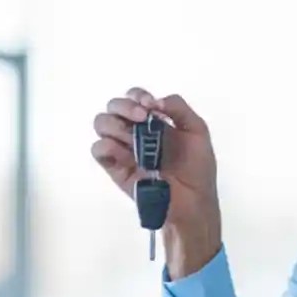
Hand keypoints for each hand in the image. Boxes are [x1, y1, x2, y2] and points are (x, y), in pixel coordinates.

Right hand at [90, 88, 221, 278]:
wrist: (193, 201)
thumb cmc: (197, 168)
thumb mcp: (197, 131)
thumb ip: (178, 108)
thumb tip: (154, 102)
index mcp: (153, 120)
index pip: (135, 97)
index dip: (137, 95)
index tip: (150, 106)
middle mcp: (135, 131)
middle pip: (114, 107)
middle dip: (124, 106)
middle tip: (141, 118)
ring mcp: (123, 149)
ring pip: (102, 123)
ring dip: (114, 123)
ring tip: (133, 136)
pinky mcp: (115, 168)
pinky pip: (98, 150)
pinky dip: (106, 145)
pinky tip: (124, 152)